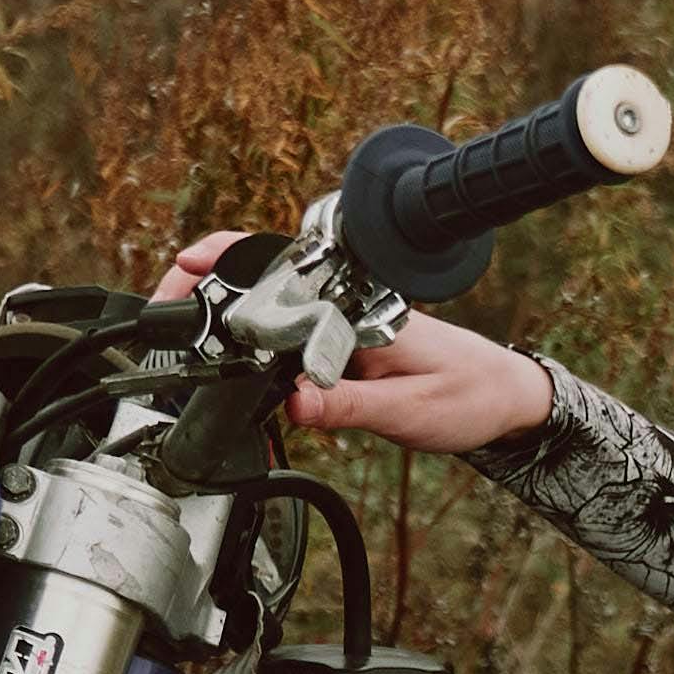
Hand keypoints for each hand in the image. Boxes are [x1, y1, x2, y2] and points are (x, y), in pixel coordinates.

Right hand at [149, 233, 556, 455]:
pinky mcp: (346, 348)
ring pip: (272, 309)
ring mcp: (344, 325)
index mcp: (362, 307)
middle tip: (164, 305)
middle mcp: (349, 307)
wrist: (510, 400)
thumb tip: (291, 404)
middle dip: (209, 285)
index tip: (187, 269)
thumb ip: (348, 408)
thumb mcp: (410, 411)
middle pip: (265, 280)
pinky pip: (289, 337)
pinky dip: (252, 344)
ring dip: (225, 313)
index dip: (228, 263)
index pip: (284, 271)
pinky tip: (227, 360)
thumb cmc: (472, 397)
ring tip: (179, 329)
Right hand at [284, 310, 556, 453]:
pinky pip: (335, 361)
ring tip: (365, 403)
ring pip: (314, 356)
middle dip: (299, 384)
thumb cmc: (471, 400)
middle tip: (343, 412)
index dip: (278, 376)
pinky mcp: (372, 343)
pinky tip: (364, 398)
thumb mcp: (404, 411)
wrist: (511, 396)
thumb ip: (345, 406)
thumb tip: (291, 402)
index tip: (285, 407)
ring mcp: (367, 327)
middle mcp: (364, 316)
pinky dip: (336, 386)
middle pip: (298, 344)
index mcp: (368, 321)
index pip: (295, 338)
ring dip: (317, 386)